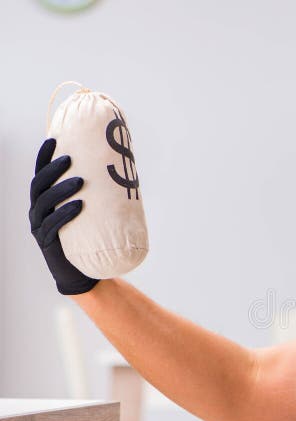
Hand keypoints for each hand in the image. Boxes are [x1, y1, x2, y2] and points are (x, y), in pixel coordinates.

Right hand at [29, 139, 97, 294]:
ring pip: (45, 204)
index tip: (53, 140)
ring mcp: (40, 229)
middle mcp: (38, 212)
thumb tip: (127, 169)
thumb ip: (101, 195)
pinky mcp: (48, 244)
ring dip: (61, 190)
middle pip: (39, 186)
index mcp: (45, 202)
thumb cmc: (93, 238)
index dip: (43, 158)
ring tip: (79, 181)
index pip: (40, 175)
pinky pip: (53, 226)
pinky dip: (65, 214)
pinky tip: (78, 206)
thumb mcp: (94, 213)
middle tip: (69, 159)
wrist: (87, 273)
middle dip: (52, 170)